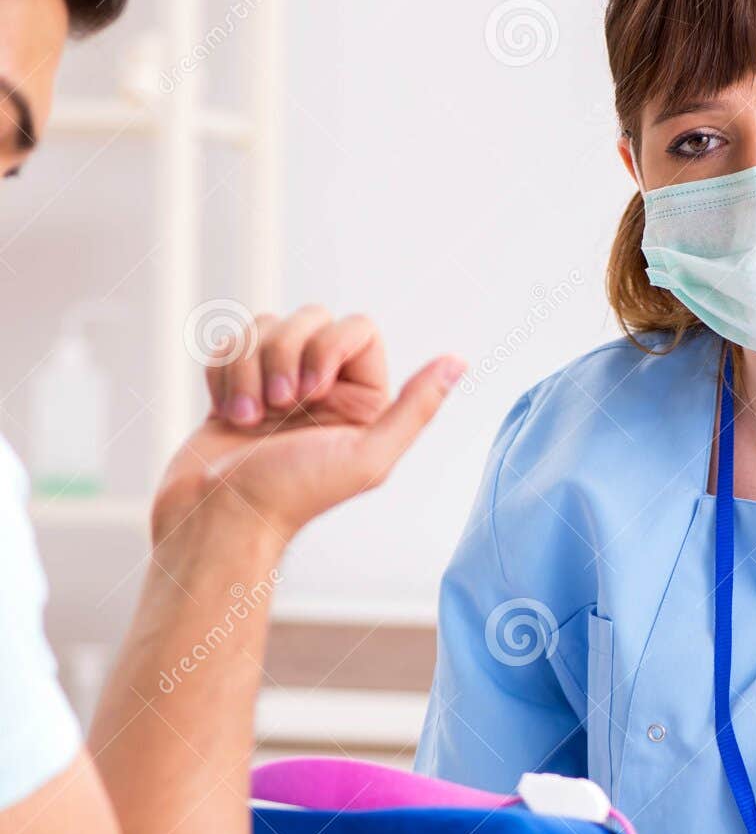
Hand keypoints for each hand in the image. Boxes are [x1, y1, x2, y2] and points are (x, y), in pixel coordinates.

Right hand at [153, 307, 464, 544]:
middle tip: (279, 407)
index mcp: (363, 401)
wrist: (217, 516)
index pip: (358, 328)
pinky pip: (230, 343)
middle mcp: (324, 389)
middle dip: (283, 354)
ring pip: (266, 327)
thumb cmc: (291, 494)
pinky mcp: (237, 387)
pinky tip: (227, 413)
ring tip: (247, 419)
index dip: (328, 347)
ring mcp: (277, 385)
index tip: (312, 393)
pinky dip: (223, 374)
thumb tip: (459, 362)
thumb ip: (415, 410)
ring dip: (249, 369)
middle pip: (310, 317)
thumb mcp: (367, 457)